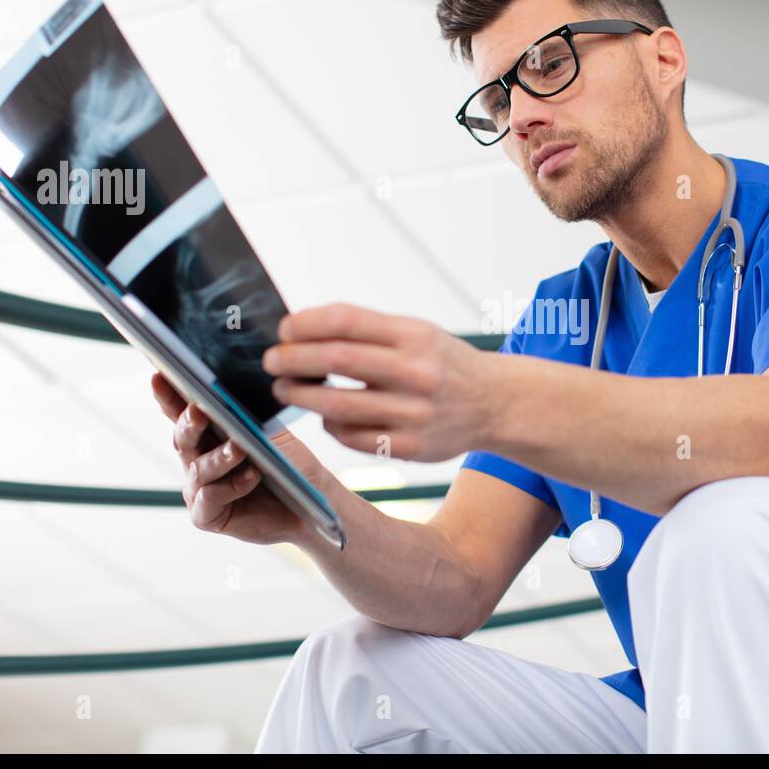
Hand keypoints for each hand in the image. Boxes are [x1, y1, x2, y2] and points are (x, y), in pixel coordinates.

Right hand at [150, 372, 326, 544]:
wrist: (311, 503)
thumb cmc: (290, 465)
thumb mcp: (272, 433)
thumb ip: (247, 417)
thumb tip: (228, 391)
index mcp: (210, 435)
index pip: (184, 412)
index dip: (169, 395)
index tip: (160, 376)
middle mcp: (198, 460)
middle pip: (183, 438)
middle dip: (188, 423)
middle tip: (197, 411)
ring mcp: (200, 488)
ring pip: (198, 468)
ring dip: (220, 457)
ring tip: (240, 448)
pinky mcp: (207, 515)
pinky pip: (210, 497)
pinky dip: (232, 485)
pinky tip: (252, 476)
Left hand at [261, 303, 496, 461]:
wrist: (496, 403)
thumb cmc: (444, 364)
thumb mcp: (419, 334)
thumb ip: (369, 331)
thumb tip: (302, 330)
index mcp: (416, 335)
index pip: (347, 320)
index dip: (306, 323)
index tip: (284, 329)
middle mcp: (418, 372)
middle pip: (337, 360)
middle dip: (293, 359)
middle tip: (271, 361)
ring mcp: (416, 413)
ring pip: (339, 405)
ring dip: (302, 396)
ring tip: (285, 389)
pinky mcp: (413, 448)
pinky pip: (354, 438)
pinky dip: (331, 425)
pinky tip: (325, 415)